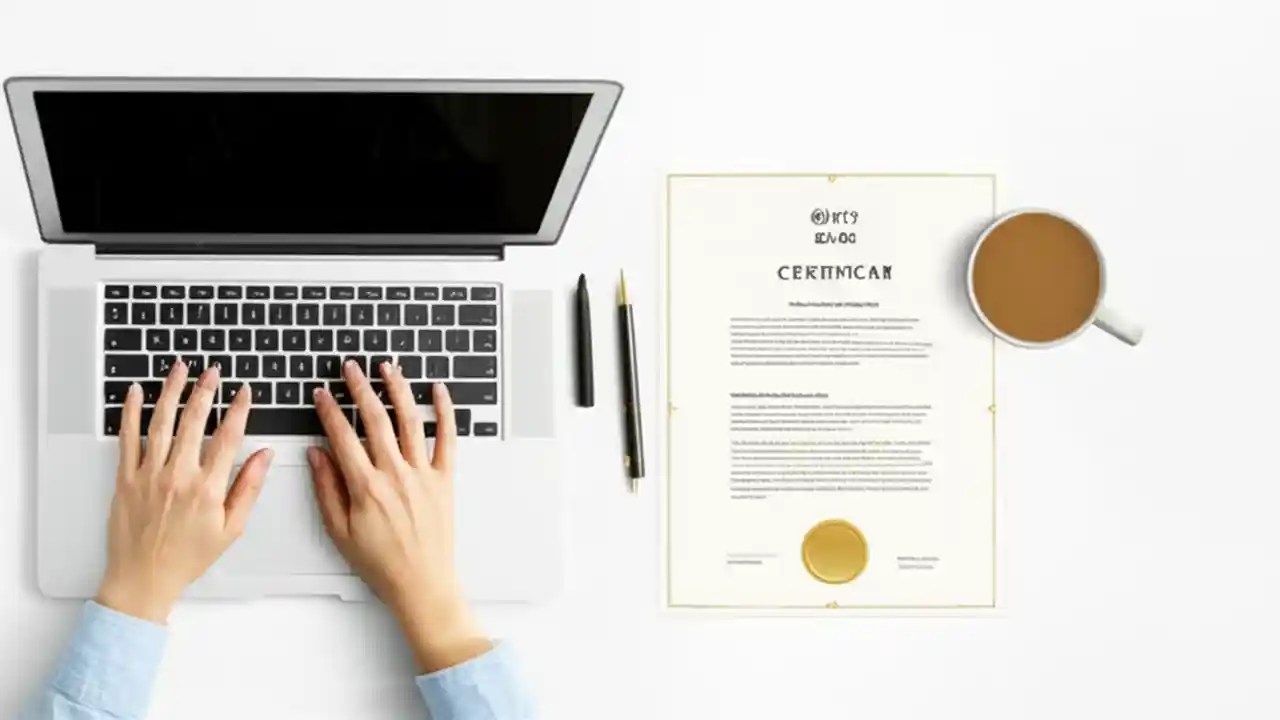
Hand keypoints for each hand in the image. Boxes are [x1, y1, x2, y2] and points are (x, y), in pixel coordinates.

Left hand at [98, 361, 272, 622]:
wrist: (143, 578)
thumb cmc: (187, 558)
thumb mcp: (231, 528)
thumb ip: (248, 488)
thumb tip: (264, 456)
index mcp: (207, 489)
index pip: (228, 437)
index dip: (238, 410)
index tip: (243, 393)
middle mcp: (177, 476)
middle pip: (193, 422)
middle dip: (205, 391)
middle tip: (212, 372)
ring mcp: (148, 475)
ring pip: (161, 423)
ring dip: (171, 391)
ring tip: (179, 370)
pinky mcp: (125, 479)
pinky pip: (127, 439)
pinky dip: (130, 413)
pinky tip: (136, 394)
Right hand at [309, 360, 489, 672]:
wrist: (422, 583)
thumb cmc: (380, 562)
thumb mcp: (339, 530)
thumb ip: (327, 488)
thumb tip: (317, 454)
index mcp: (366, 487)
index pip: (342, 436)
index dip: (329, 411)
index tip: (322, 394)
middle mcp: (395, 474)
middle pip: (375, 419)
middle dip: (360, 388)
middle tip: (350, 368)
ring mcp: (423, 474)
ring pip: (409, 420)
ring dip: (397, 389)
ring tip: (387, 368)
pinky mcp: (445, 479)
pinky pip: (447, 438)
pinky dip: (445, 412)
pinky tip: (439, 391)